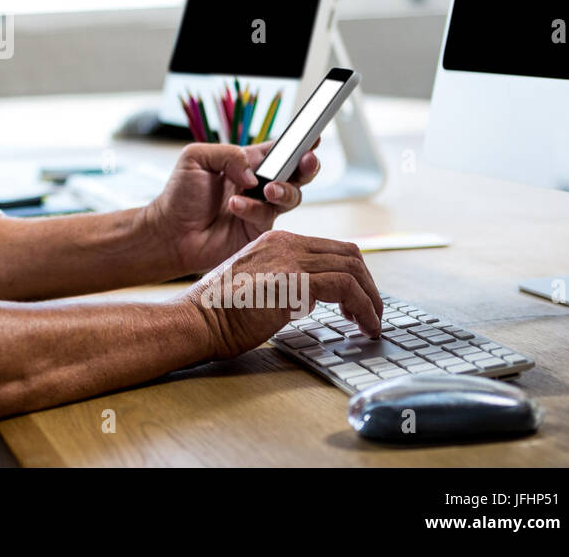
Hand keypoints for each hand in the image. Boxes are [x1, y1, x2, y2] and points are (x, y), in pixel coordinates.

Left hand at [142, 138, 320, 276]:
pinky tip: (235, 205)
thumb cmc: (180, 194)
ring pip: (291, 197)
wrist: (170, 232)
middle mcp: (259, 185)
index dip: (298, 143)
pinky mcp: (258, 231)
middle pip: (296, 174)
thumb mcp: (196, 158)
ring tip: (267, 188)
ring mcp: (261, 208)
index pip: (278, 150)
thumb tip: (253, 173)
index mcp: (247, 163)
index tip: (313, 135)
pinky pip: (266, 216)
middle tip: (308, 160)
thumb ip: (227, 154)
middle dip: (308, 166)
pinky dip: (253, 209)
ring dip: (283, 189)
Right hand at [185, 229, 382, 360]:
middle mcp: (285, 243)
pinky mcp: (297, 281)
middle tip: (371, 312)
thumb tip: (310, 297)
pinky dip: (365, 308)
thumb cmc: (217, 313)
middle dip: (368, 284)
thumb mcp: (254, 284)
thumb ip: (283, 281)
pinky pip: (348, 288)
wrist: (198, 319)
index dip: (352, 273)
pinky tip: (365, 326)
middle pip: (349, 253)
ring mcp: (291, 259)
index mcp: (274, 242)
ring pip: (354, 267)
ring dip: (371, 298)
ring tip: (371, 322)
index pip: (329, 248)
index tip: (357, 301)